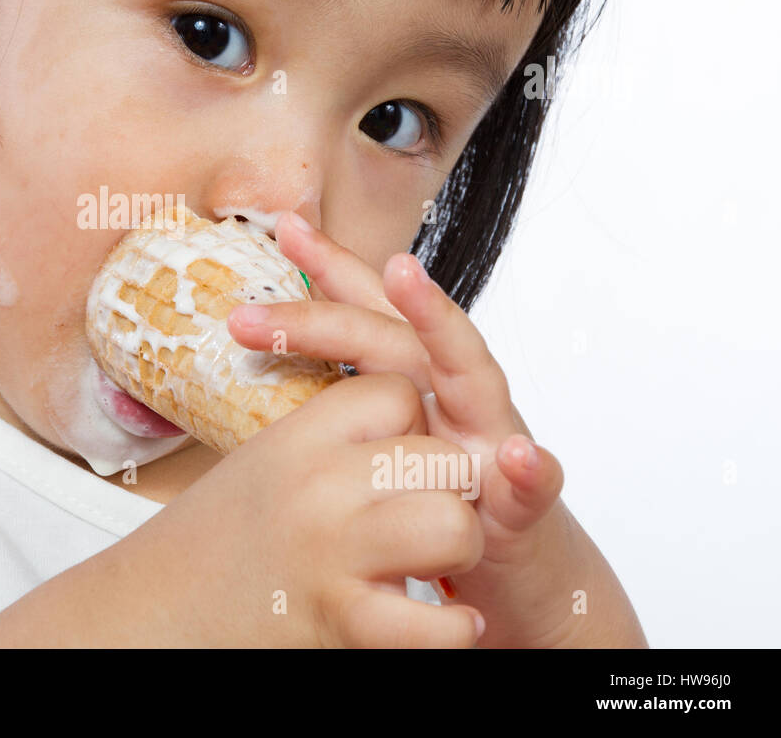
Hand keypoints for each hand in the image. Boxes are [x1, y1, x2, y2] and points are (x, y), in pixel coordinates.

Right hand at [124, 371, 488, 646]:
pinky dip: (453, 631)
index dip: (410, 423)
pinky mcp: (342, 621)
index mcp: (298, 438)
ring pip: (455, 526)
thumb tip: (404, 403)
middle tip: (420, 512)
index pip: (400, 393)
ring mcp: (331, 553)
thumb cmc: (214, 536)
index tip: (389, 455)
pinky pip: (436, 625)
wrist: (153, 607)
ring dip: (458, 549)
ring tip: (433, 563)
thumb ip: (332, 434)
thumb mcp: (266, 458)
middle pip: (443, 456)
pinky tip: (448, 622)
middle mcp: (318, 487)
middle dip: (449, 488)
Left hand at [226, 211, 601, 645]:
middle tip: (291, 250)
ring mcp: (494, 443)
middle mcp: (455, 398)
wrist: (517, 578)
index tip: (285, 226)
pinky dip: (530, 470)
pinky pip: (534, 485)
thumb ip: (344, 407)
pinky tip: (516, 457)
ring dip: (440, 325)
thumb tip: (268, 374)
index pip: (369, 317)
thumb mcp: (384, 446)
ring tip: (405, 277)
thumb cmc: (440, 505)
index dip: (330, 270)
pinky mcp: (528, 506)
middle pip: (397, 334)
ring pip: (473, 373)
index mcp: (415, 386)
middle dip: (340, 292)